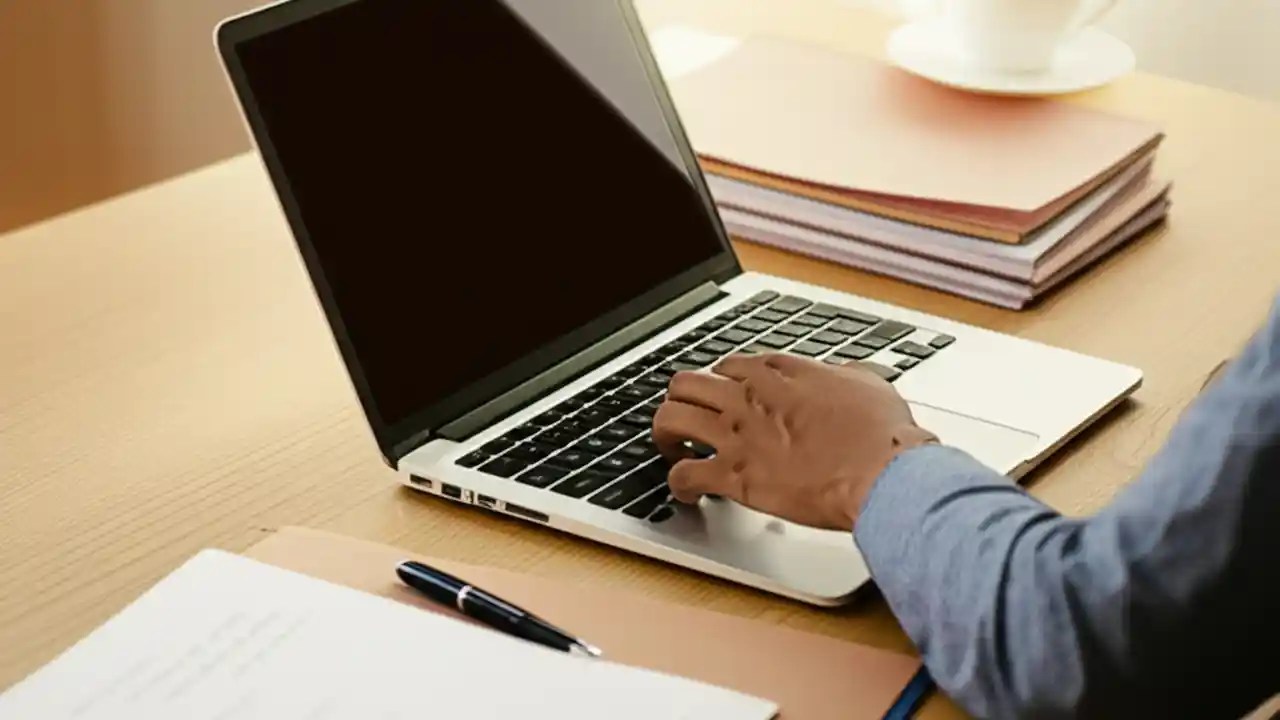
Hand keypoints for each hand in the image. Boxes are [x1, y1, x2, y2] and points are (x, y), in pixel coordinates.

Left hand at [652, 353, 937, 530]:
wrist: (883, 473)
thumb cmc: (882, 435)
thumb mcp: (868, 384)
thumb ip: (846, 375)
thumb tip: (846, 373)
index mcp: (780, 373)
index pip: (731, 365)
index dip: (722, 381)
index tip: (724, 393)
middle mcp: (749, 398)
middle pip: (687, 382)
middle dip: (682, 399)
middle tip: (688, 417)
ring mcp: (737, 435)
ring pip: (670, 418)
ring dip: (665, 434)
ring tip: (672, 449)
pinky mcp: (734, 476)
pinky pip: (683, 475)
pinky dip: (677, 484)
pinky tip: (685, 492)